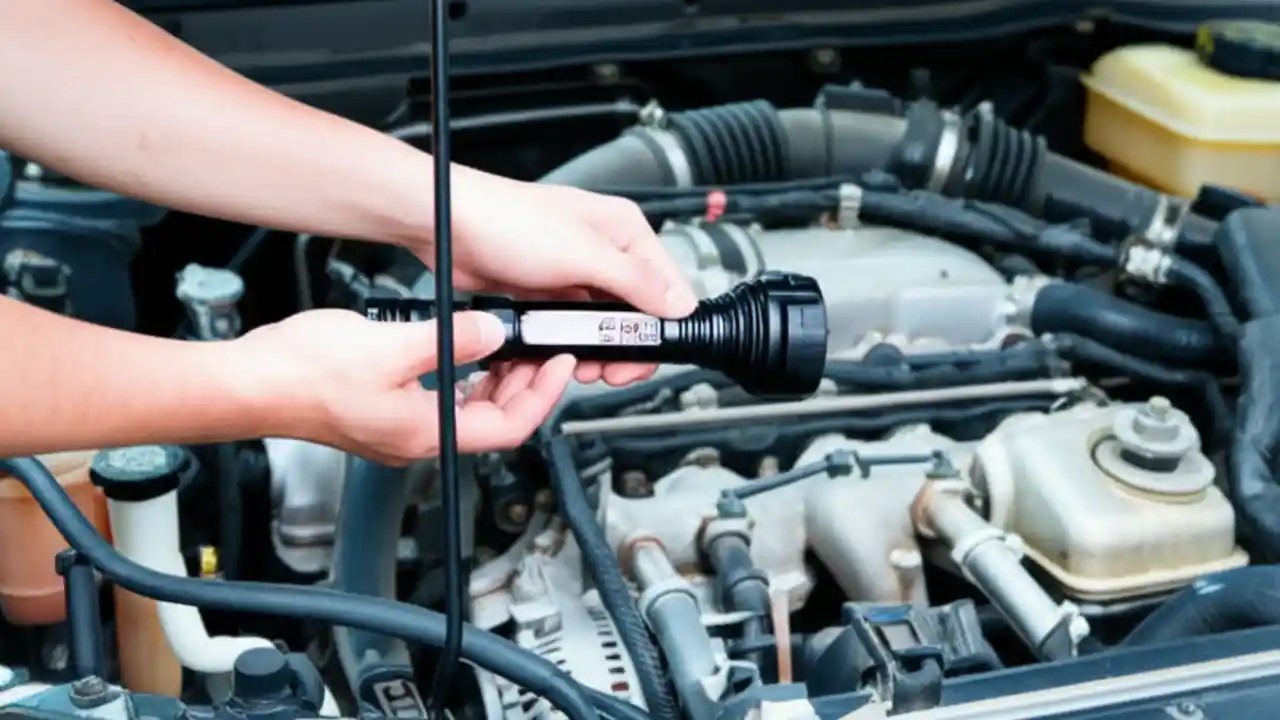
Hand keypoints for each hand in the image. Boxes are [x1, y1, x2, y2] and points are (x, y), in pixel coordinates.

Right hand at [234, 309, 573, 463]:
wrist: (248, 382)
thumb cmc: (302, 375)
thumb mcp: (391, 345)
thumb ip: (451, 340)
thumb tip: (492, 333)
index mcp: (425, 433)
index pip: (508, 428)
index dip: (541, 397)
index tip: (556, 365)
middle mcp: (415, 439)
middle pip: (491, 422)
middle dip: (522, 386)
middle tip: (537, 352)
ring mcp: (397, 428)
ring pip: (465, 411)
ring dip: (492, 381)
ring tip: (507, 347)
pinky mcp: (381, 411)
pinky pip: (437, 400)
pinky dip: (460, 377)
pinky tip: (460, 350)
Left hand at [425, 169, 698, 385]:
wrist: (448, 226)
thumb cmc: (507, 221)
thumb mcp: (583, 255)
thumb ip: (635, 282)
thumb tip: (678, 304)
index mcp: (623, 230)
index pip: (666, 283)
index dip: (662, 324)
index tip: (649, 354)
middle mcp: (604, 248)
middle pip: (638, 308)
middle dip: (629, 344)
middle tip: (615, 369)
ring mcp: (576, 269)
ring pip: (606, 320)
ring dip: (601, 348)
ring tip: (590, 366)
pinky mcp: (549, 288)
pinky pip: (575, 324)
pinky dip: (575, 342)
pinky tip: (568, 354)